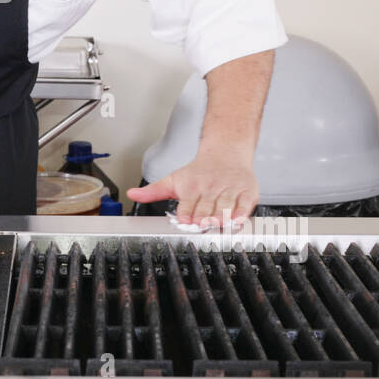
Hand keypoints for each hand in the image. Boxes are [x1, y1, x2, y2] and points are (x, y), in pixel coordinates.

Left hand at [127, 150, 257, 227]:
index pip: (188, 204)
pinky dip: (241, 214)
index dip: (187, 213)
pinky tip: (236, 221)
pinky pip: (245, 205)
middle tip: (201, 226)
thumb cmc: (199, 171)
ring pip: (225, 207)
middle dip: (203, 218)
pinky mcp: (247, 192)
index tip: (185, 221)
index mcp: (192, 186)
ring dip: (221, 217)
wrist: (226, 152)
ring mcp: (229, 190)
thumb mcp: (173, 179)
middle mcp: (211, 188)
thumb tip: (131, 194)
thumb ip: (154, 191)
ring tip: (217, 225)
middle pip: (206, 208)